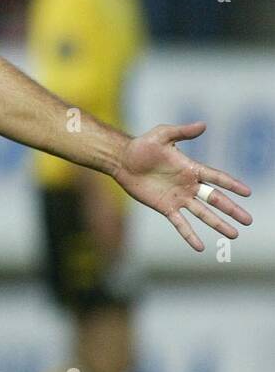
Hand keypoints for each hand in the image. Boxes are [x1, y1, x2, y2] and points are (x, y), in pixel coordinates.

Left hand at [112, 122, 252, 250]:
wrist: (122, 160)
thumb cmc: (142, 145)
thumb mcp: (162, 135)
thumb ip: (182, 132)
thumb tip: (203, 125)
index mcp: (191, 168)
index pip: (216, 178)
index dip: (232, 184)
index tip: (247, 192)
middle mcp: (189, 185)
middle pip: (215, 199)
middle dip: (232, 209)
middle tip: (248, 220)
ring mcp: (178, 198)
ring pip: (202, 214)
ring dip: (218, 224)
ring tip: (234, 235)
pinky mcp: (165, 207)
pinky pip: (180, 223)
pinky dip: (189, 235)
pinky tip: (200, 247)